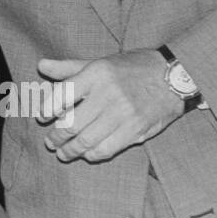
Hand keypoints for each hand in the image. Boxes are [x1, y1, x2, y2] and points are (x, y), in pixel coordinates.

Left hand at [36, 52, 184, 162]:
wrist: (174, 76)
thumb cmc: (131, 68)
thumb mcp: (99, 62)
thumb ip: (69, 68)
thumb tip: (41, 66)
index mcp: (96, 73)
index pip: (62, 95)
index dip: (47, 109)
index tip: (42, 118)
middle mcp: (108, 93)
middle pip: (72, 123)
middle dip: (56, 137)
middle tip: (50, 142)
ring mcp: (123, 113)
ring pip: (87, 140)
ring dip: (70, 150)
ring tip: (63, 153)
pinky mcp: (136, 130)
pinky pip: (107, 149)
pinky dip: (92, 155)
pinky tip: (86, 154)